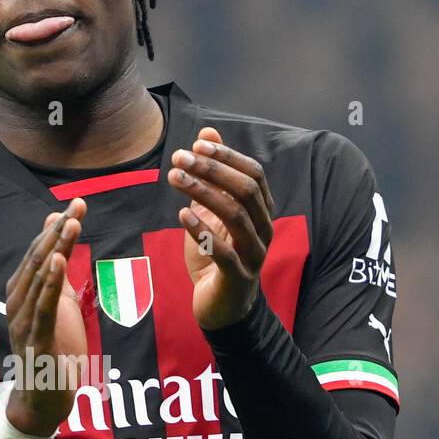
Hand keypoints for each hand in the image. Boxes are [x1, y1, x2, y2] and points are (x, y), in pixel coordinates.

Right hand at [4, 198, 88, 435]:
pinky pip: (43, 308)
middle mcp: (18, 303)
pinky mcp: (36, 341)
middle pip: (39, 259)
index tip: (77, 204)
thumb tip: (57, 234)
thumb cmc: (52, 351)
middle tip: (78, 205)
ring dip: (56, 249)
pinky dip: (50, 283)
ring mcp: (24, 322)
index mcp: (22, 292)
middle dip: (59, 231)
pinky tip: (59, 261)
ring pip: (40, 279)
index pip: (40, 252)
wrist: (42, 400)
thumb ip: (57, 272)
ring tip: (71, 223)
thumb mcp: (58, 305)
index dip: (57, 228)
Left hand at [167, 127, 273, 330]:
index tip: (196, 144)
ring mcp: (253, 255)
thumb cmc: (217, 255)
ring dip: (203, 193)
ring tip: (175, 178)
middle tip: (180, 158)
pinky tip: (182, 215)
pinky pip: (223, 252)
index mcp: (262, 211)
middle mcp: (263, 230)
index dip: (227, 156)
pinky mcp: (238, 277)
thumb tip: (207, 131)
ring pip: (235, 216)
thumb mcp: (212, 212)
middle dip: (212, 170)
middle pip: (245, 191)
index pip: (253, 174)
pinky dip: (202, 231)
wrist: (223, 307)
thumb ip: (213, 175)